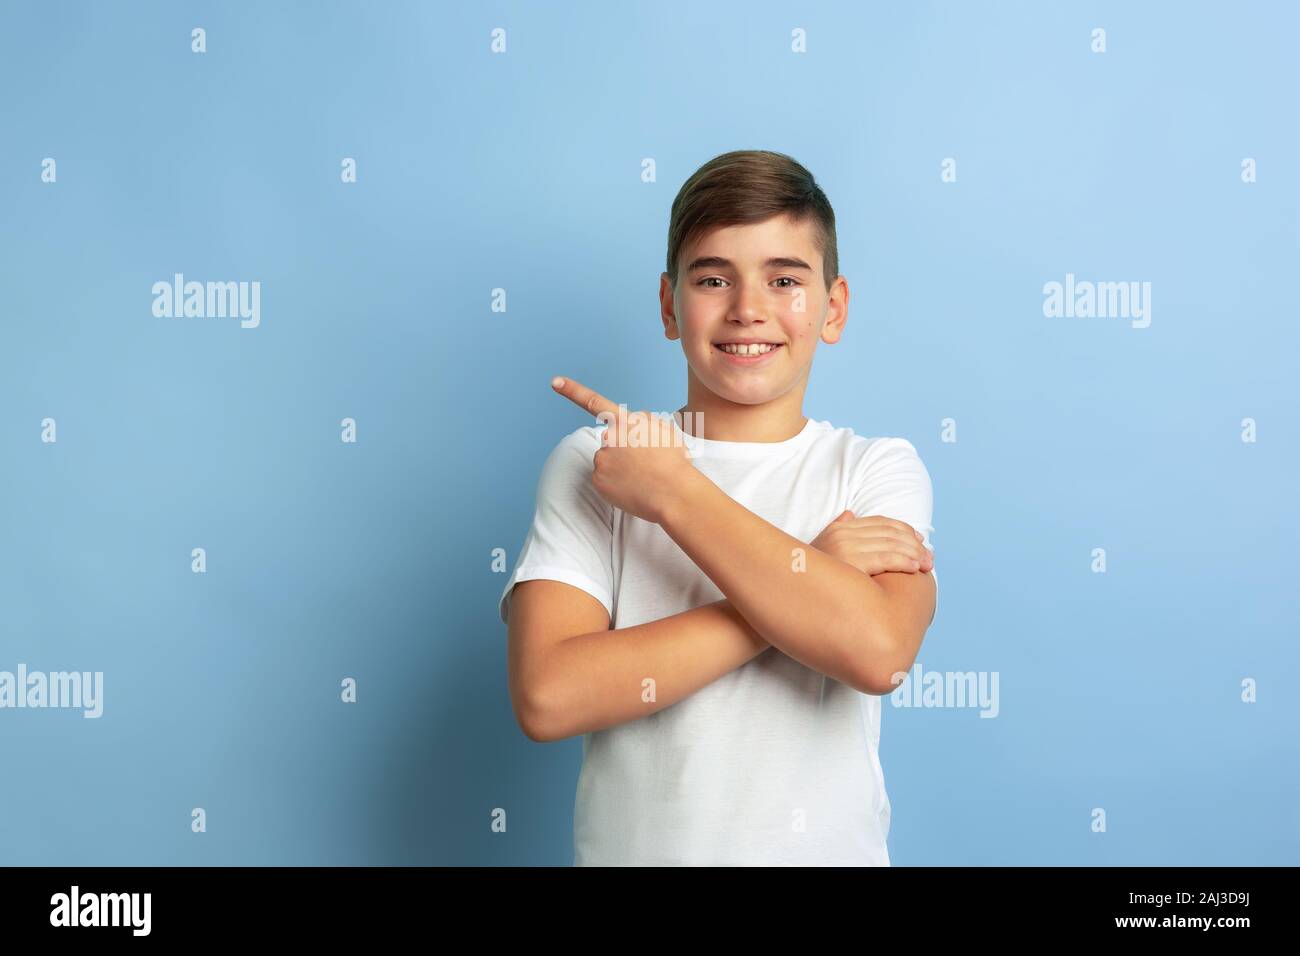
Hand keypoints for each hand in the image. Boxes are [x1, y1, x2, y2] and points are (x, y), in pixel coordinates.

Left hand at [550, 376, 701, 524]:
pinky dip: (616, 484)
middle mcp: (609, 437)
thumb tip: (634, 422)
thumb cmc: (675, 462)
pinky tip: (633, 488)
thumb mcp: (665, 429)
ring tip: (642, 477)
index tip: (555, 382)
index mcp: (625, 422)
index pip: (595, 402)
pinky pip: (605, 480)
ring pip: (607, 461)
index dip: (573, 391)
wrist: (673, 494)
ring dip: (620, 467)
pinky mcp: (598, 480)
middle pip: (610, 440)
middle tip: (644, 461)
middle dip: (622, 448)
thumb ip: (645, 420)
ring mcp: (601, 459)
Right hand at [809, 510, 933, 574]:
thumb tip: (849, 513)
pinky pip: (886, 559)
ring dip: (914, 554)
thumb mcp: (823, 549)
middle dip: (914, 545)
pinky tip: (914, 568)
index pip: (881, 522)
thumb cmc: (810, 578)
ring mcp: (845, 546)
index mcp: (839, 528)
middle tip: (929, 558)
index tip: (920, 541)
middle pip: (890, 533)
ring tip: (926, 565)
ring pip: (892, 545)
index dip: (904, 530)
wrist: (792, 594)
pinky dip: (904, 562)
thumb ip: (837, 529)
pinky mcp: (851, 562)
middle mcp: (842, 533)